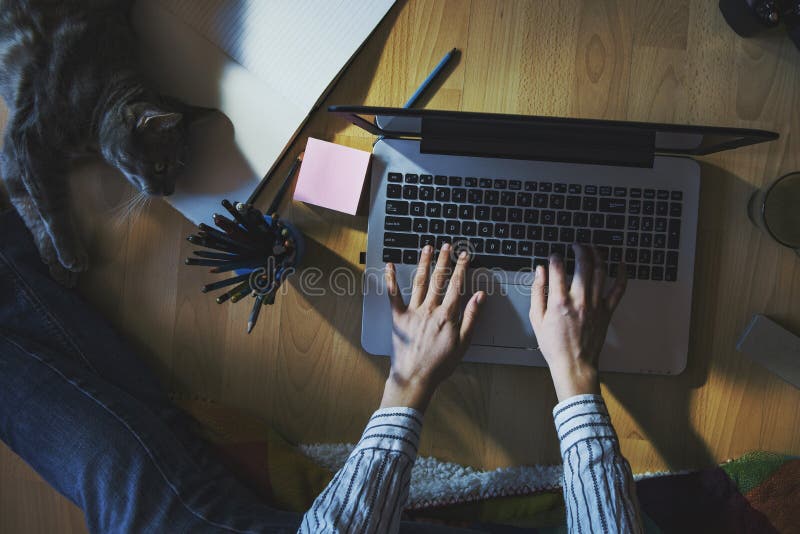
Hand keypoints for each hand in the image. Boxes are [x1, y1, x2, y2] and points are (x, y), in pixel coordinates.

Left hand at [381, 244, 484, 411]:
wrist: (415, 377)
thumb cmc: (440, 365)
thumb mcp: (463, 344)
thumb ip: (471, 317)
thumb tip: (480, 297)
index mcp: (447, 315)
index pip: (457, 285)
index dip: (461, 268)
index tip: (465, 255)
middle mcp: (430, 309)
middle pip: (439, 279)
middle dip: (444, 260)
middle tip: (447, 245)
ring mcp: (413, 312)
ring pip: (420, 282)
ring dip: (424, 263)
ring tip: (427, 248)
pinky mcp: (398, 318)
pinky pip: (393, 295)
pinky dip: (390, 279)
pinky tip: (389, 266)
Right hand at [529, 245, 626, 401]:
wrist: (574, 364)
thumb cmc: (553, 345)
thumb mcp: (536, 319)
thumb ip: (537, 292)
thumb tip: (539, 271)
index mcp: (559, 302)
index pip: (557, 269)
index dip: (555, 258)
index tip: (554, 255)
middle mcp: (580, 300)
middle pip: (583, 265)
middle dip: (579, 249)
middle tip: (576, 245)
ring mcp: (596, 305)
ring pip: (600, 272)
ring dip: (597, 255)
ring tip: (592, 248)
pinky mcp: (607, 311)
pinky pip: (618, 289)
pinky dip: (622, 274)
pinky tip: (621, 263)